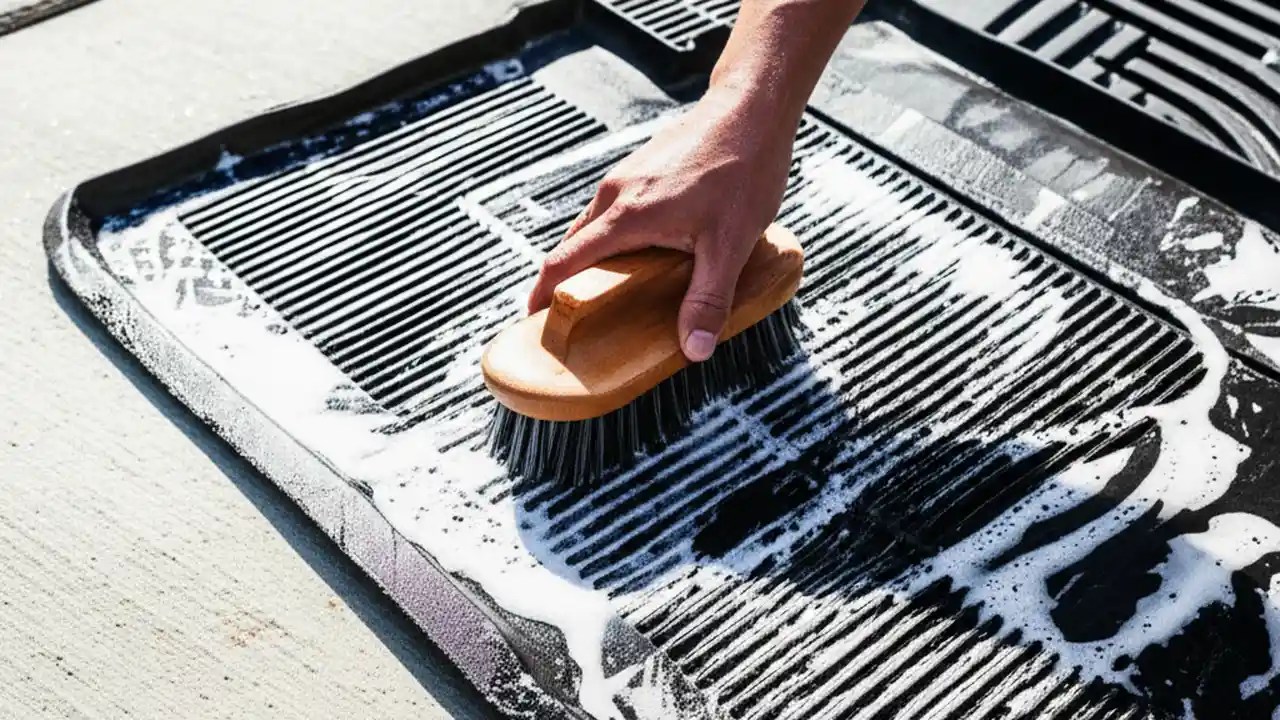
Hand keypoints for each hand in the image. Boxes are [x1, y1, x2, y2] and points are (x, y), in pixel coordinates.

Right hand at [526, 86, 795, 361]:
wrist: (751, 110)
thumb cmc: (742, 170)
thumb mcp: (730, 245)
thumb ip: (709, 299)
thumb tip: (693, 349)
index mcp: (626, 216)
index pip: (564, 260)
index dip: (543, 294)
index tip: (534, 320)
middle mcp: (615, 193)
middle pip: (572, 245)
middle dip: (564, 282)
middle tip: (572, 318)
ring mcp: (626, 176)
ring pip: (592, 226)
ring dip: (591, 259)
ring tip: (605, 291)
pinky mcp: (640, 167)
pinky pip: (611, 211)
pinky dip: (610, 237)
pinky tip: (638, 253)